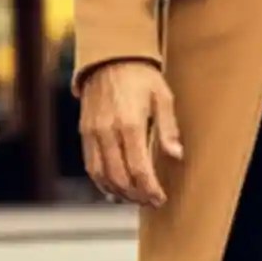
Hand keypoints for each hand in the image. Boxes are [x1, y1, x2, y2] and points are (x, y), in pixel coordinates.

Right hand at [80, 61, 182, 206]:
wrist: (110, 58)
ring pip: (101, 175)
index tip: (160, 198)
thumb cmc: (141, 77)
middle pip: (120, 177)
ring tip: (134, 198)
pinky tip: (114, 189)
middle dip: (136, 195)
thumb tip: (177, 155)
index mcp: (130, 123)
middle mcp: (107, 131)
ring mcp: (93, 133)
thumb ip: (169, 128)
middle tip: (150, 201)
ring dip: (118, 193)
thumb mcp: (163, 97)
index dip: (150, 189)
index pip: (139, 168)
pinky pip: (91, 165)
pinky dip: (101, 182)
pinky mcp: (85, 132)